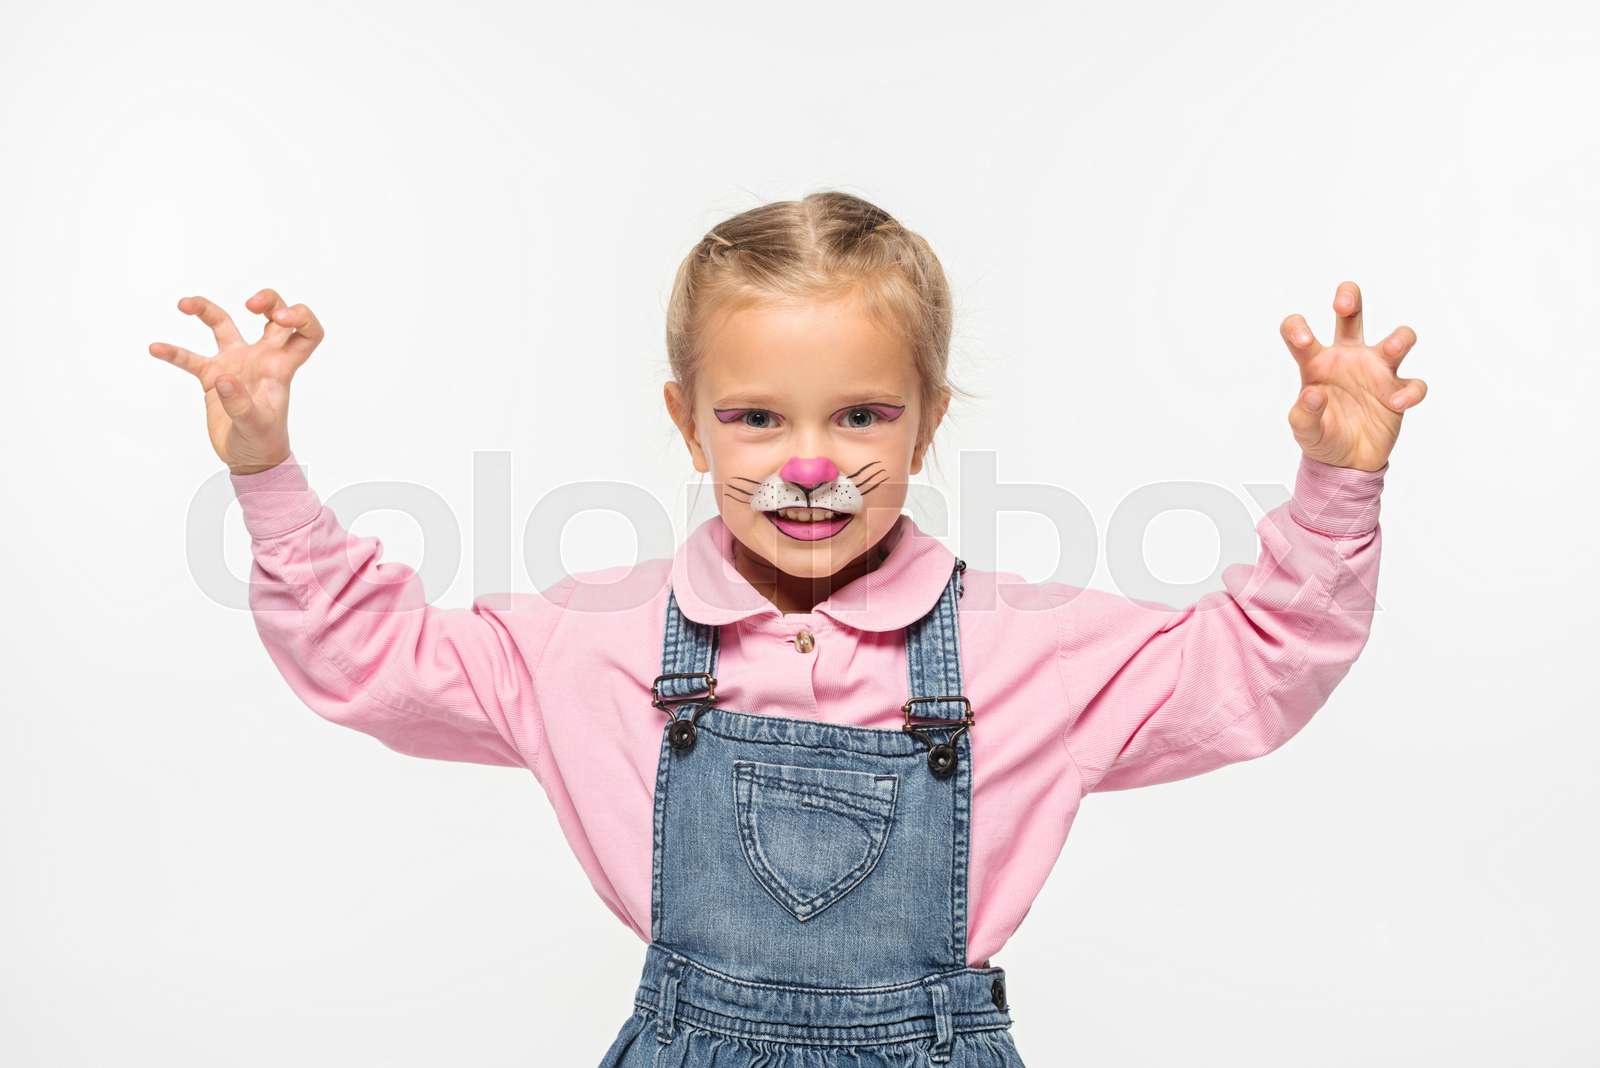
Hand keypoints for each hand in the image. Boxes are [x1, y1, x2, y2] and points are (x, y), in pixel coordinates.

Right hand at [148, 289, 323, 473]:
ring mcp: (237, 364)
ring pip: (224, 325)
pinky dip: (175, 352)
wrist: (250, 459)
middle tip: (250, 304)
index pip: (306, 332)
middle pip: (272, 316)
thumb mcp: (256, 426)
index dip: (300, 317)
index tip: (279, 318)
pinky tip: (156, 348)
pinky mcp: (213, 377)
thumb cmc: (264, 442)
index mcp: (281, 367)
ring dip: (207, 311)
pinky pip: (191, 358)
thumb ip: (241, 405)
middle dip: (268, 301)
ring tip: (184, 304)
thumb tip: (225, 380)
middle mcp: (261, 358)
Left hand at [1280, 281, 1425, 471]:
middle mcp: (1348, 358)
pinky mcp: (1399, 391)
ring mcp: (1376, 372)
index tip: (1302, 340)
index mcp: (1318, 363)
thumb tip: (1313, 393)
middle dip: (1350, 298)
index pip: (1300, 333)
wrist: (1347, 462)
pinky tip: (1396, 404)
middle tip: (1343, 305)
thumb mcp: (1304, 431)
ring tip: (1390, 351)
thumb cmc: (1323, 437)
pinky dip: (1409, 392)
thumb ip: (1303, 414)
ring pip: (1397, 340)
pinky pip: (1413, 384)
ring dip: (1398, 340)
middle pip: (1352, 315)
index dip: (1297, 327)